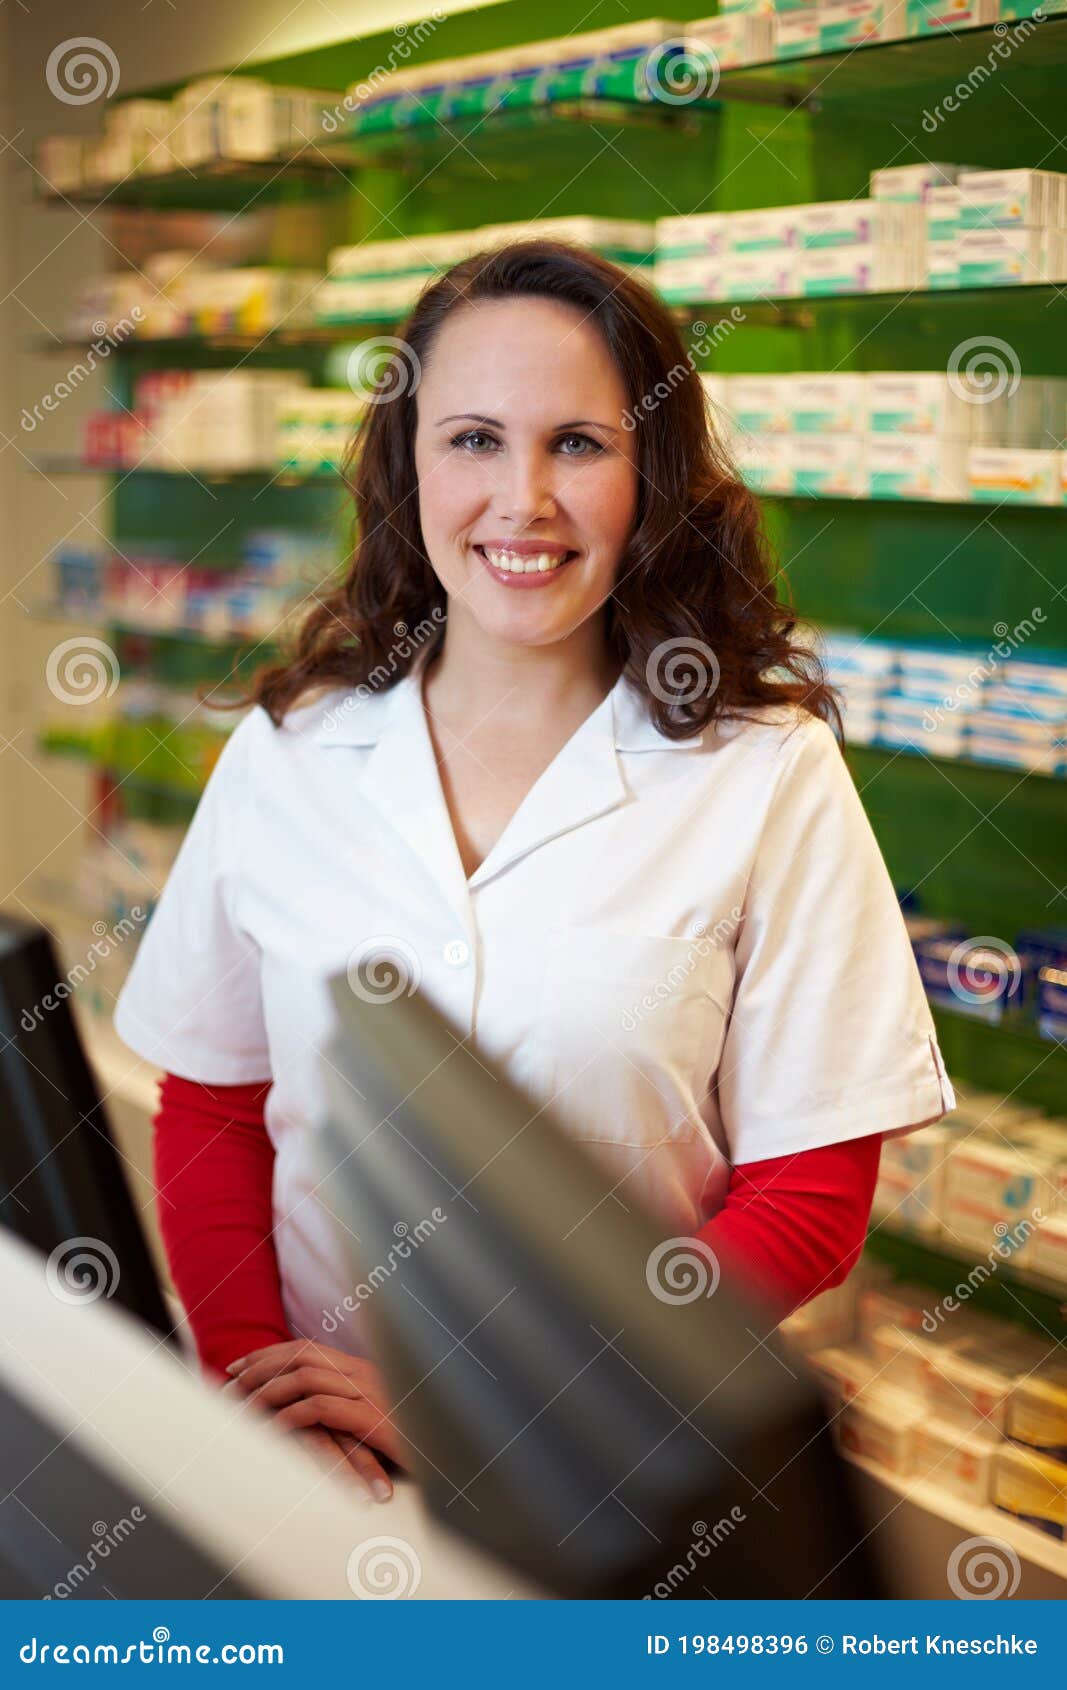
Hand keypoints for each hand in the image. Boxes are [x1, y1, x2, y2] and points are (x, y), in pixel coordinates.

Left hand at [223, 1340, 407, 1499]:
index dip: (268, 1354)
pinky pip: (320, 1409)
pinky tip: (273, 1429)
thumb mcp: (376, 1421)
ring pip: (306, 1377)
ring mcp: (370, 1393)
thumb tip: (306, 1411)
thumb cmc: (412, 1444)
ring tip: (241, 1409)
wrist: (452, 1455)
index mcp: (363, 1370)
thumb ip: (347, 1410)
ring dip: (267, 1391)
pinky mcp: (372, 1420)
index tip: (237, 1366)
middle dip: (259, 1366)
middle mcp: (364, 1373)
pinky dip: (290, 1415)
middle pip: (301, 1355)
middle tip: (227, 1385)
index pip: (307, 1348)